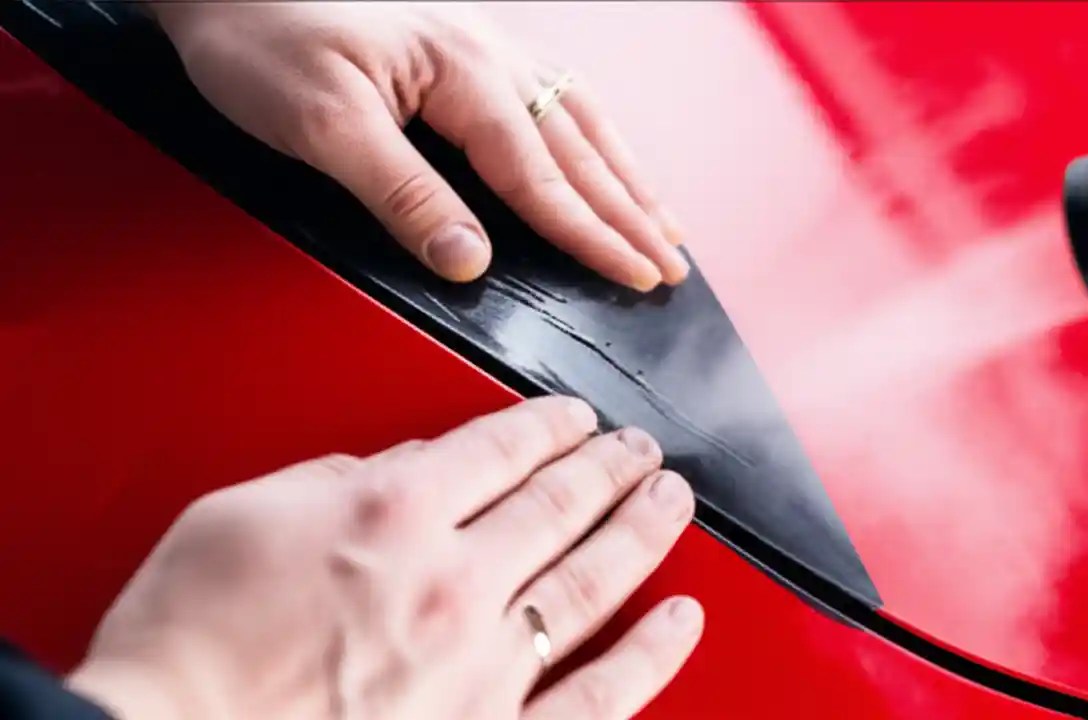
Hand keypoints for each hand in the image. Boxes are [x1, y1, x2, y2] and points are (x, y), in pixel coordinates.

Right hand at [68, 397, 702, 719]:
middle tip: (638, 447)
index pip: (502, 446)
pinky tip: (682, 617)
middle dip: (609, 465)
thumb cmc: (189, 641)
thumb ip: (341, 477)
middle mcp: (451, 579)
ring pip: (594, 580)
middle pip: (561, 502)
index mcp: (393, 512)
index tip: (574, 416)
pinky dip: (650, 654)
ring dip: (644, 531)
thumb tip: (412, 464)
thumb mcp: (244, 513)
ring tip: (672, 499)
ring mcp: (481, 664)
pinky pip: (598, 694)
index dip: (550, 423)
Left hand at [150, 2, 688, 291]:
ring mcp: (485, 44)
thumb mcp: (321, 124)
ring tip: (665, 222)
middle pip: (579, 146)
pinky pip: (557, 96)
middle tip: (671, 266)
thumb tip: (468, 260)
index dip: (592, 232)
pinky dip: (595, 139)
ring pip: (580, 117)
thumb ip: (401, 192)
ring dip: (627, 175)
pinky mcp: (469, 47)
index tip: (635, 275)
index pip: (541, 173)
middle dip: (631, 211)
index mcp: (463, 73)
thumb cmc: (262, 39)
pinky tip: (605, 157)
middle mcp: (490, 54)